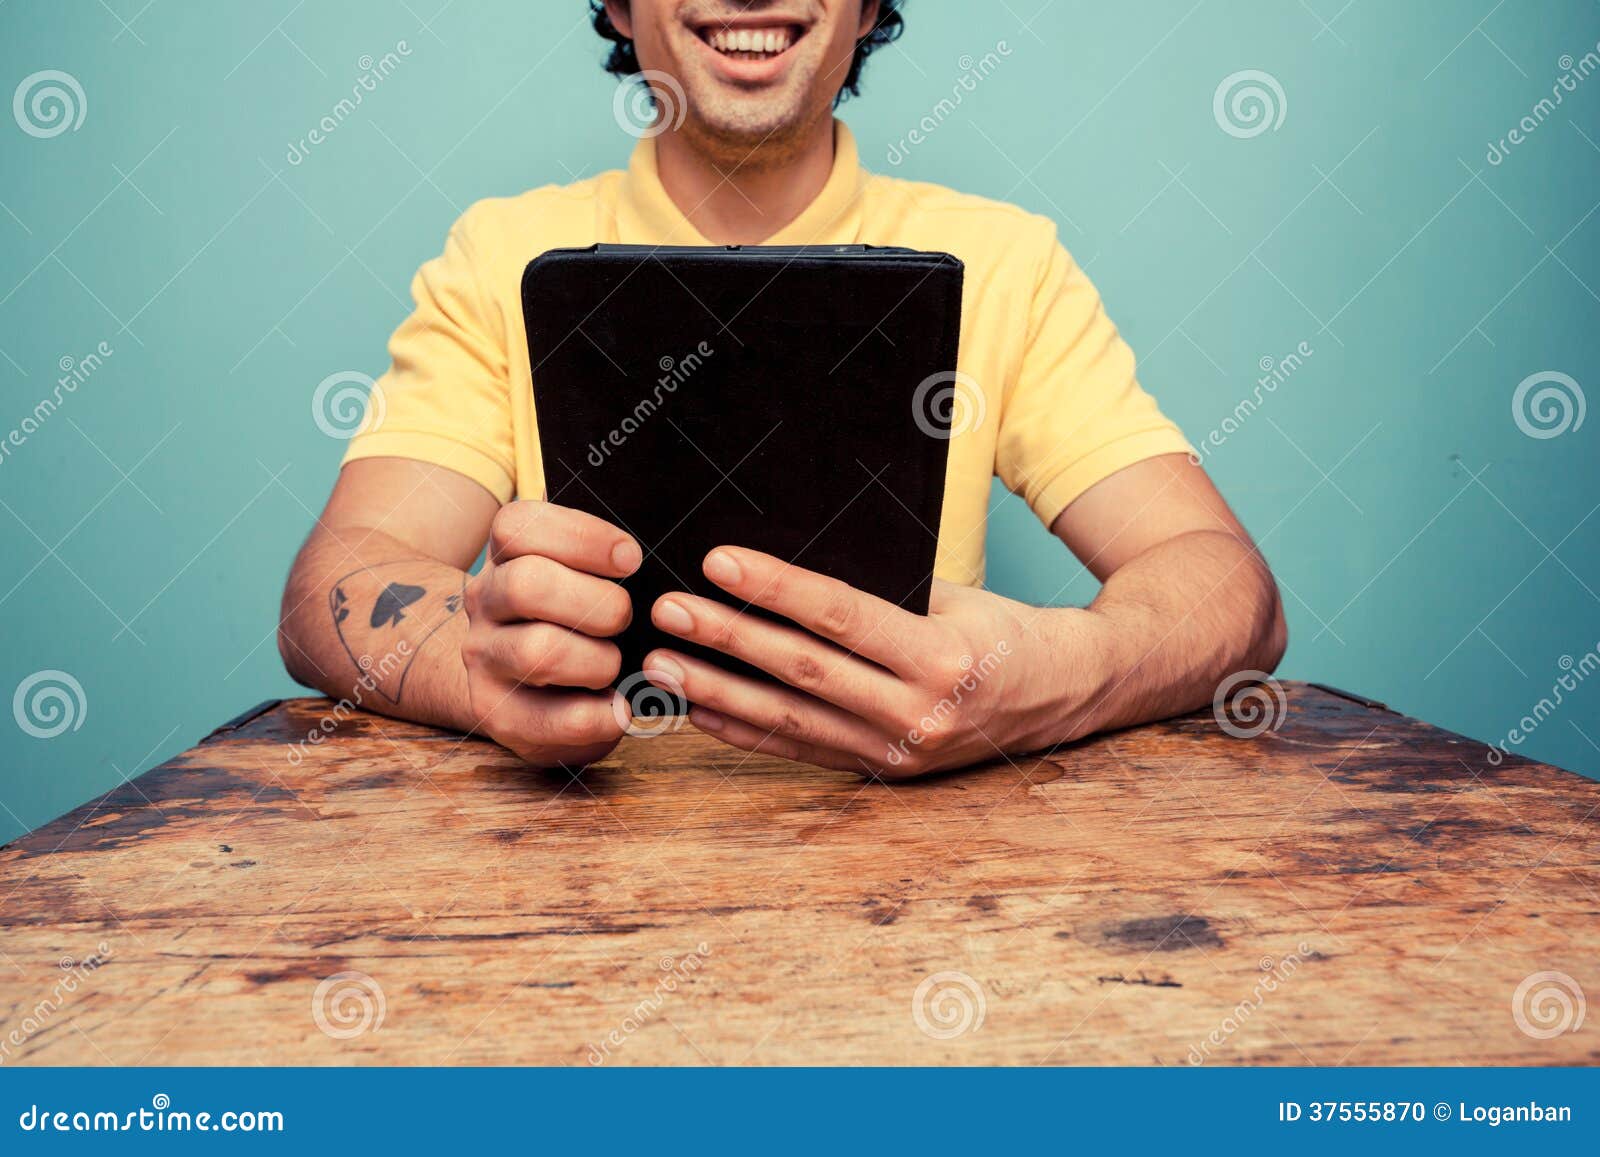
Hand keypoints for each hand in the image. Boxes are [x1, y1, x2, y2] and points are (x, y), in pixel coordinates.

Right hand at [461, 501, 639, 766]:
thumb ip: (606, 567)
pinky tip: (619, 708)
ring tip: (615, 666)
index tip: (630, 558)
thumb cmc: (577, 623)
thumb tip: (657, 569)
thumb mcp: (581, 580)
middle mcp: (486, 602)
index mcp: (507, 557)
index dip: (581, 538)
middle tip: (626, 618)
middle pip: (527, 584)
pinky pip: (551, 718)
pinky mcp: (497, 714)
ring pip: (537, 651)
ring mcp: (485, 659)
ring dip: (597, 661)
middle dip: (597, 604)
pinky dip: (599, 716)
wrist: (530, 690)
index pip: (520, 527)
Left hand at [642, 547, 1108, 778]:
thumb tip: (787, 573)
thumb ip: (882, 595)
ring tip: (661, 665)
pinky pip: (801, 750)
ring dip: (718, 690)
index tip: (719, 562)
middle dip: (727, 639)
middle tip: (668, 612)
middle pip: (804, 670)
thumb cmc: (1006, 630)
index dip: (776, 589)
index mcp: (942, 656)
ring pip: (791, 719)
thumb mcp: (955, 598)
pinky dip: (745, 730)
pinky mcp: (885, 773)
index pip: (842, 617)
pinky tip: (700, 708)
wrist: (1069, 693)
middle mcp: (920, 712)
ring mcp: (899, 751)